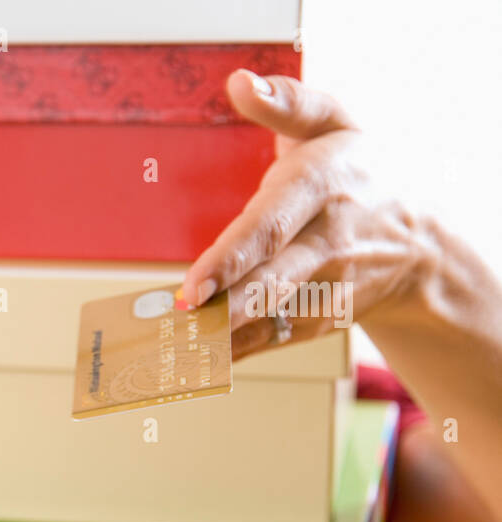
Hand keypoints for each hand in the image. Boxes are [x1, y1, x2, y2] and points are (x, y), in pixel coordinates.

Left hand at [181, 69, 435, 358]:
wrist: (419, 241)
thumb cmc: (359, 172)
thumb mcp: (335, 122)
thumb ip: (287, 103)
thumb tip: (239, 83)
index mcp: (324, 187)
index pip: (271, 226)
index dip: (230, 258)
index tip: (194, 284)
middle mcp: (329, 243)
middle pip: (272, 281)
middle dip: (227, 304)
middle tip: (184, 319)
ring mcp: (328, 288)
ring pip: (270, 318)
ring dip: (224, 336)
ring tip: (179, 346)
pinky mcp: (321, 320)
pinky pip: (273, 340)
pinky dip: (235, 353)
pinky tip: (196, 360)